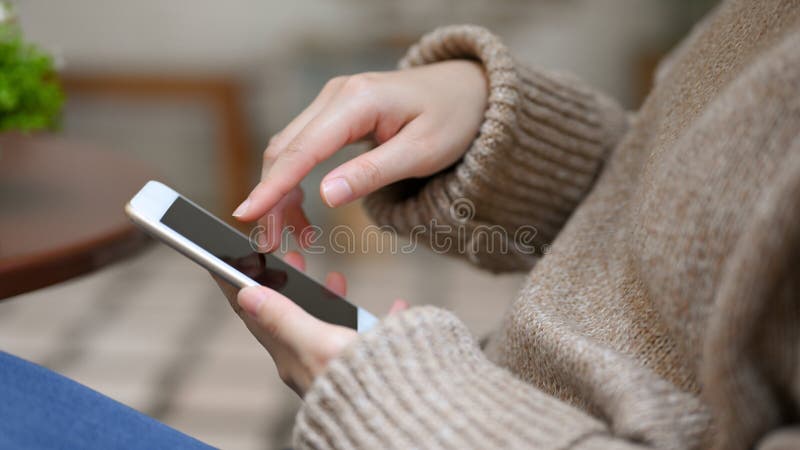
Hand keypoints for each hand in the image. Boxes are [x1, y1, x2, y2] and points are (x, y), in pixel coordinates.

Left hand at [213, 252, 407, 395]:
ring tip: (335, 279)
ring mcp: (335, 366)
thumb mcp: (318, 344)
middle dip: (287, 285)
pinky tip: (394, 307)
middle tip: (291, 259)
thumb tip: (247, 294)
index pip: (252, 314)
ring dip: (328, 300)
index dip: (235, 286)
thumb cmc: (357, 387)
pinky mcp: (365, 369)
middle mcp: (308, 361)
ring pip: (326, 326)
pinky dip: (375, 321)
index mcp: (290, 354)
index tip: (222, 263)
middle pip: (289, 315)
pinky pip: (368, 339)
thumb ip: (285, 318)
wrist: (393, 420)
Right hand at [232, 60, 488, 248]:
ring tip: (295, 237)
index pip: (301, 149)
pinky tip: (306, 212)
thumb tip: (324, 196)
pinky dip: (297, 181)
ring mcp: (334, 101)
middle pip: (285, 149)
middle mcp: (337, 95)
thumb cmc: (454, 119)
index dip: (272, 186)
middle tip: (271, 244)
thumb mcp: (422, 153)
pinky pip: (305, 148)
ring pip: (289, 150)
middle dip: (272, 198)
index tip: (246, 215)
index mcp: (357, 101)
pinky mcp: (336, 113)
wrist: (469, 91)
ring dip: (283, 193)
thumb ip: (372, 173)